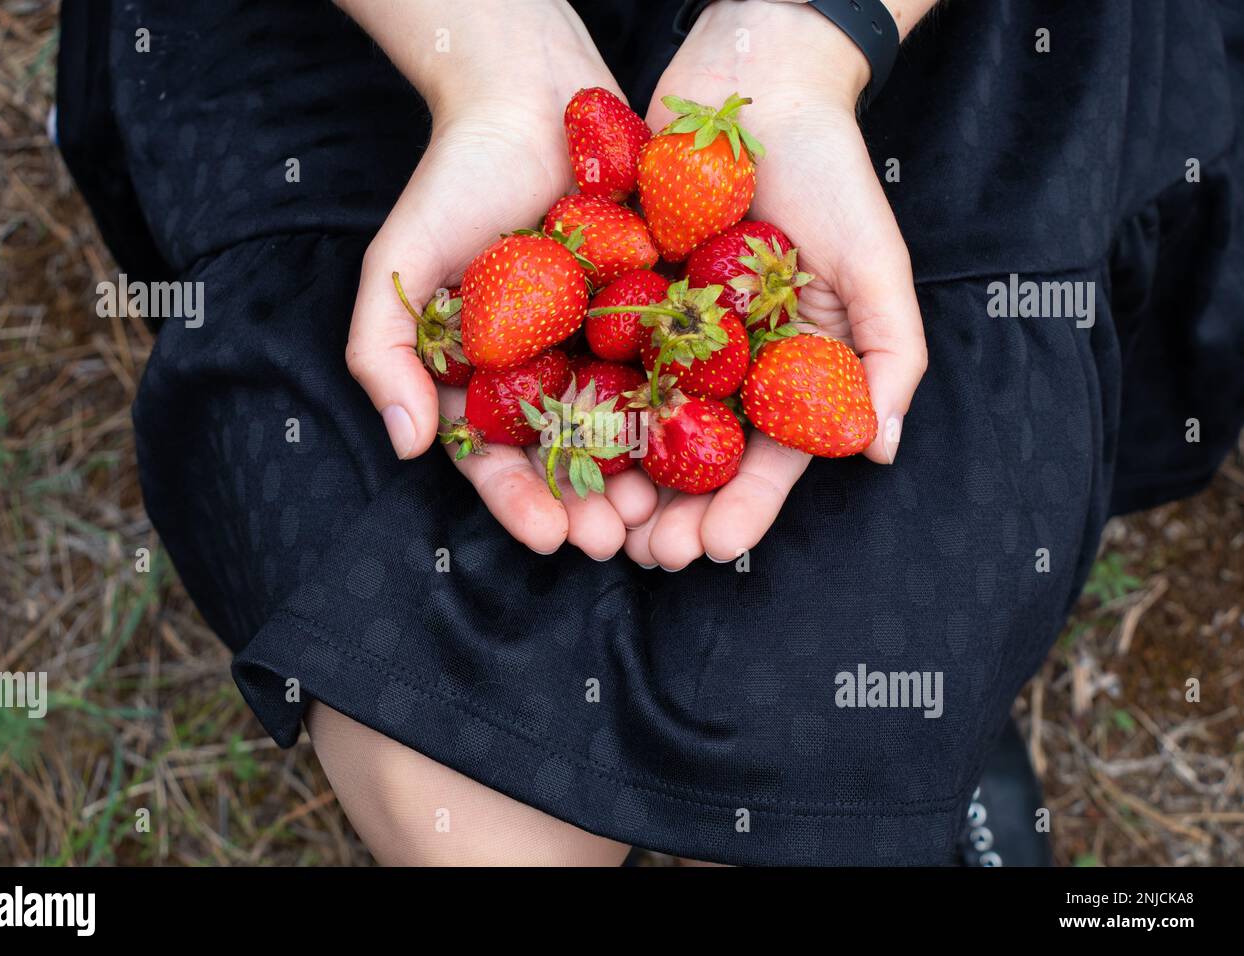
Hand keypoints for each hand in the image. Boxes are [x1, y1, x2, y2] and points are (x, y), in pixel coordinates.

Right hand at [342, 1, 657, 556]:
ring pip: (629, 431)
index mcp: (486, 378)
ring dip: (647, 481)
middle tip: (620, 541)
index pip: (498, 459)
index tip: (549, 536)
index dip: (520, 502)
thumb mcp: (399, 266)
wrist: (528, 96)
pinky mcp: (656, 311)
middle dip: (591, 507)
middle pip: (570, 460)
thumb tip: (406, 445)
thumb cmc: (453, 180)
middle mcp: (547, 372)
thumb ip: (385, 354)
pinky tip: (711, 447)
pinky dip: (692, 413)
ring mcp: (603, 345)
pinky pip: (676, 369)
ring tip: (665, 516)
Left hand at [625, 0, 927, 569]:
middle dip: (673, 515)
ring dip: (619, 482)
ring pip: (638, 429)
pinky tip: (554, 446)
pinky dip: (577, 408)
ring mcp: (668, 338)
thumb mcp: (876, 261)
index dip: (742, 511)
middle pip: (696, 462)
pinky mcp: (618, 301)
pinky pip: (594, 363)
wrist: (749, 82)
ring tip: (596, 521)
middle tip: (644, 554)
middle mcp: (725, 367)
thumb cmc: (829, 170)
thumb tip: (882, 449)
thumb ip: (888, 355)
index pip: (769, 461)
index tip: (712, 548)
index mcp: (787, 371)